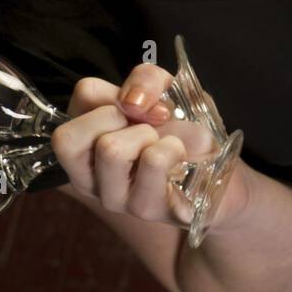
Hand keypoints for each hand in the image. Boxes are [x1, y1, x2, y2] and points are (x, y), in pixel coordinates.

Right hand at [51, 64, 247, 230]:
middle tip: (151, 127)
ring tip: (169, 145)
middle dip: (118, 117)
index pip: (84, 94)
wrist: (224, 178)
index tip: (149, 104)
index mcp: (84, 140)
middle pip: (68, 137)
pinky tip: (183, 159)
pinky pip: (151, 161)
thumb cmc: (186, 132)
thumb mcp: (168, 94)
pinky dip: (174, 147)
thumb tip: (133, 101)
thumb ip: (146, 81)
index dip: (123, 89)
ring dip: (149, 134)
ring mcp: (112, 198)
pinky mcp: (144, 210)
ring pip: (109, 150)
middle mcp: (86, 175)